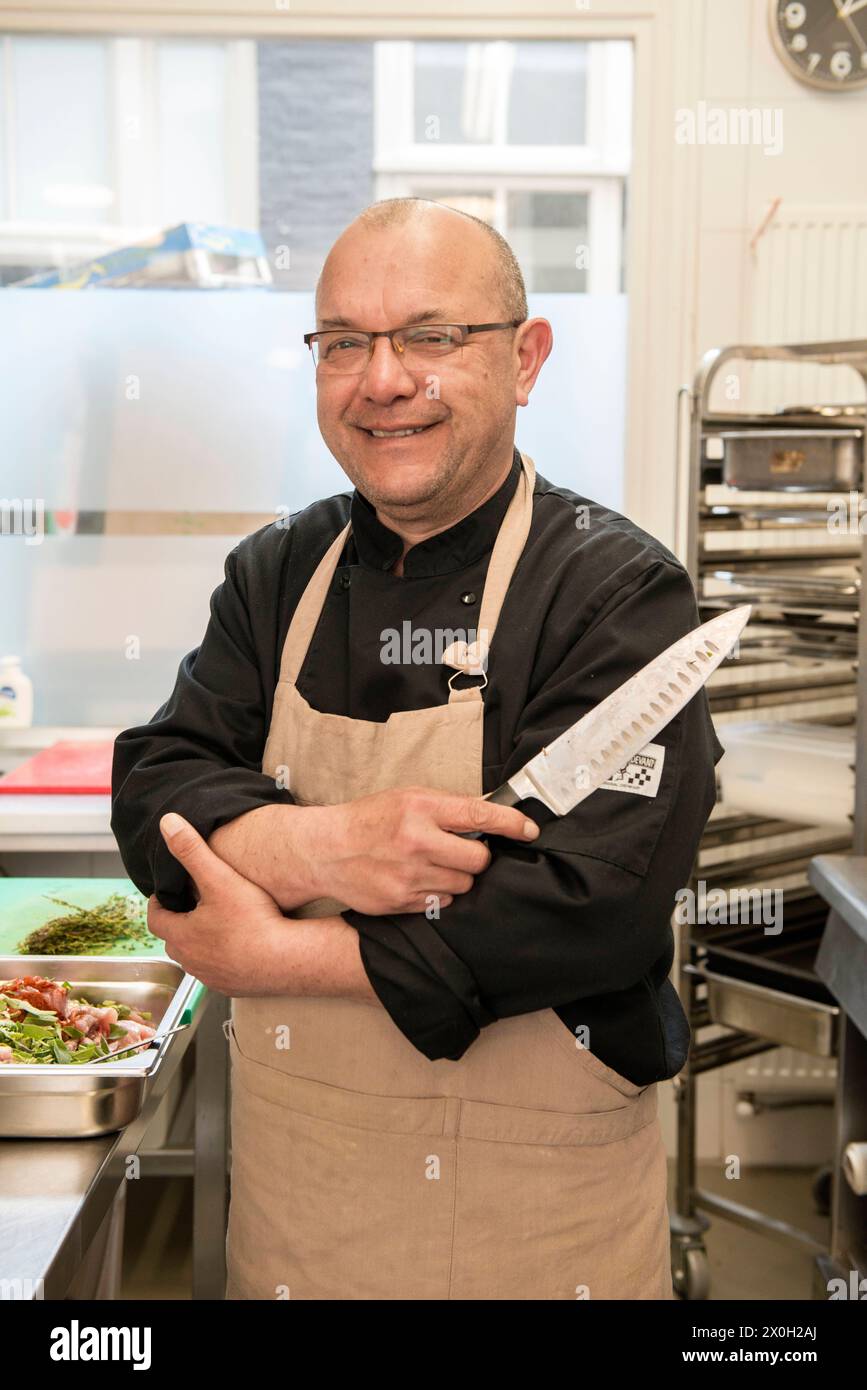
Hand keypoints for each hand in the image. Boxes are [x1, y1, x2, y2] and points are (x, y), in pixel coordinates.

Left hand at [149, 812, 318, 995]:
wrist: (288, 960)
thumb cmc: (253, 920)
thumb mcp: (219, 878)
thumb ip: (192, 850)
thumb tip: (167, 823)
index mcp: (181, 935)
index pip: (155, 918)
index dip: (160, 903)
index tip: (169, 893)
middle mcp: (191, 961)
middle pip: (175, 940)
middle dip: (181, 922)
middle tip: (194, 905)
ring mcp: (212, 978)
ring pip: (196, 958)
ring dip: (201, 943)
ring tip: (218, 924)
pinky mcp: (233, 988)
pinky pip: (220, 973)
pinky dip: (223, 960)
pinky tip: (241, 945)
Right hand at [300, 786, 539, 915]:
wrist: (325, 850)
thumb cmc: (370, 820)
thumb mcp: (407, 798)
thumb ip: (447, 807)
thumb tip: (491, 816)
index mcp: (420, 808)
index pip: (479, 815)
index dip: (511, 824)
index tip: (529, 830)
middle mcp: (416, 841)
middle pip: (478, 860)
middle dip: (477, 858)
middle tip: (462, 851)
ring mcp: (408, 875)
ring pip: (463, 885)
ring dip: (457, 877)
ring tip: (433, 865)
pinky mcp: (401, 901)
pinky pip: (442, 903)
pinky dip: (438, 894)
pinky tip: (418, 880)